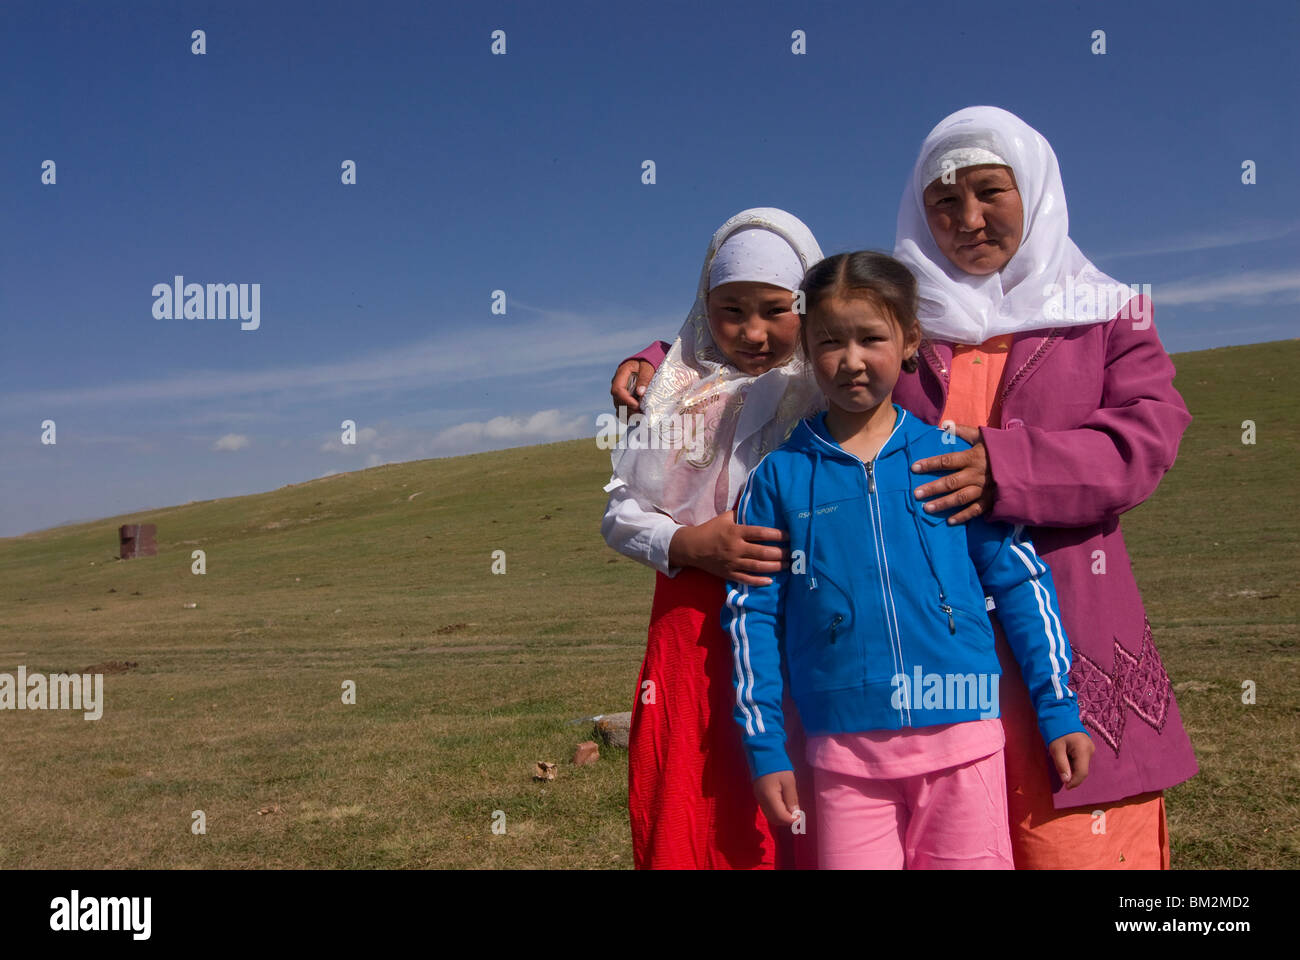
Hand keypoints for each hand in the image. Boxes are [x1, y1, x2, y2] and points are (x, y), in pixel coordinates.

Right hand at [611, 359, 653, 417]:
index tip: (637, 405)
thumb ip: (644, 378)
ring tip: (640, 418)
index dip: (625, 400)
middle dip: (628, 409)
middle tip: (640, 414)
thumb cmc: (649, 362)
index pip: (617, 390)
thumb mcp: (648, 367)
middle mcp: (618, 382)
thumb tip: (640, 392)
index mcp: (621, 373)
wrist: (648, 360)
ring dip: (627, 414)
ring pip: (618, 406)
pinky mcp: (624, 395)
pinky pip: (621, 408)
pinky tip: (636, 419)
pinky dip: (627, 415)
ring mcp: (620, 390)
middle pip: (617, 400)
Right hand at [667, 509, 786, 585]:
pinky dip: (759, 581)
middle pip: (763, 552)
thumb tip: (756, 503)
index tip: (790, 536)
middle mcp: (736, 548)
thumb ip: (741, 513)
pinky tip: (771, 580)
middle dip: (781, 553)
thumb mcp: (725, 517)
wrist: (692, 548)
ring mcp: (732, 562)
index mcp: (736, 532)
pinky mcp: (729, 574)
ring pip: (758, 567)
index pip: (760, 533)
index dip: (777, 535)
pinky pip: (747, 579)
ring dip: (775, 567)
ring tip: (788, 565)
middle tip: (794, 553)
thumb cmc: (711, 529)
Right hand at [753, 770, 800, 827]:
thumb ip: (792, 799)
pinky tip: (784, 806)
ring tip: (792, 811)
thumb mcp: (789, 781)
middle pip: (774, 819)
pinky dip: (776, 812)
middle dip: (786, 821)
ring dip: (781, 817)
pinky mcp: (758, 795)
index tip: (800, 817)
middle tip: (797, 815)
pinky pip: (767, 810)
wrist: (763, 753)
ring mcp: (759, 798)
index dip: (791, 820)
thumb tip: (795, 814)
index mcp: (769, 797)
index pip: (780, 816)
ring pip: (770, 816)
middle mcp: (762, 800)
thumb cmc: (778, 766)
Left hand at [910, 424, 995, 523]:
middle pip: (950, 482)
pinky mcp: (992, 500)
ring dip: (943, 504)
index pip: (947, 461)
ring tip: (927, 509)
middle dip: (932, 488)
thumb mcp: (985, 437)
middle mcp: (976, 474)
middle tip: (916, 494)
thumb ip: (964, 431)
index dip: (930, 464)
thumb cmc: (1002, 449)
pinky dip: (963, 516)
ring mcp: (984, 489)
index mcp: (973, 457)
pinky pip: (976, 510)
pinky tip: (949, 521)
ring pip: (961, 498)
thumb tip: (945, 424)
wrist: (1029, 465)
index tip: (914, 468)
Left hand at [1048, 732, 1094, 788]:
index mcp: (1084, 750)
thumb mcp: (1056, 749)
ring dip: (1072, 767)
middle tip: (1060, 772)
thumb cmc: (1056, 730)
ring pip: (1081, 764)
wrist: (1059, 713)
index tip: (1065, 787)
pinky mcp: (1087, 746)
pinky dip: (1073, 761)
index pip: (1082, 773)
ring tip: (1060, 760)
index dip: (1074, 782)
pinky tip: (1065, 756)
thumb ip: (1062, 765)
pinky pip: (1081, 758)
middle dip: (1072, 774)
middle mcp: (1090, 750)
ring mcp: (1090, 747)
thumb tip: (1066, 781)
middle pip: (1082, 769)